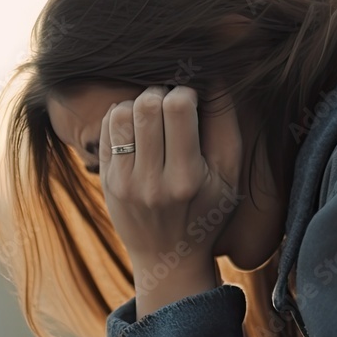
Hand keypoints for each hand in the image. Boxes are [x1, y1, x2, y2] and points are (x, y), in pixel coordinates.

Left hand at [99, 85, 242, 317]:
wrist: (168, 259)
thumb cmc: (207, 212)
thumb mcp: (229, 176)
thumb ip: (226, 126)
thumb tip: (215, 77)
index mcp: (188, 179)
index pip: (179, 107)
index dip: (186, 93)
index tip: (192, 104)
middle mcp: (152, 182)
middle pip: (147, 104)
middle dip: (161, 94)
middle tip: (170, 107)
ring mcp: (124, 182)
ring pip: (122, 112)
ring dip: (138, 104)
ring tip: (152, 117)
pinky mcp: (106, 181)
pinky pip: (108, 129)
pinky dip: (122, 118)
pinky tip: (138, 129)